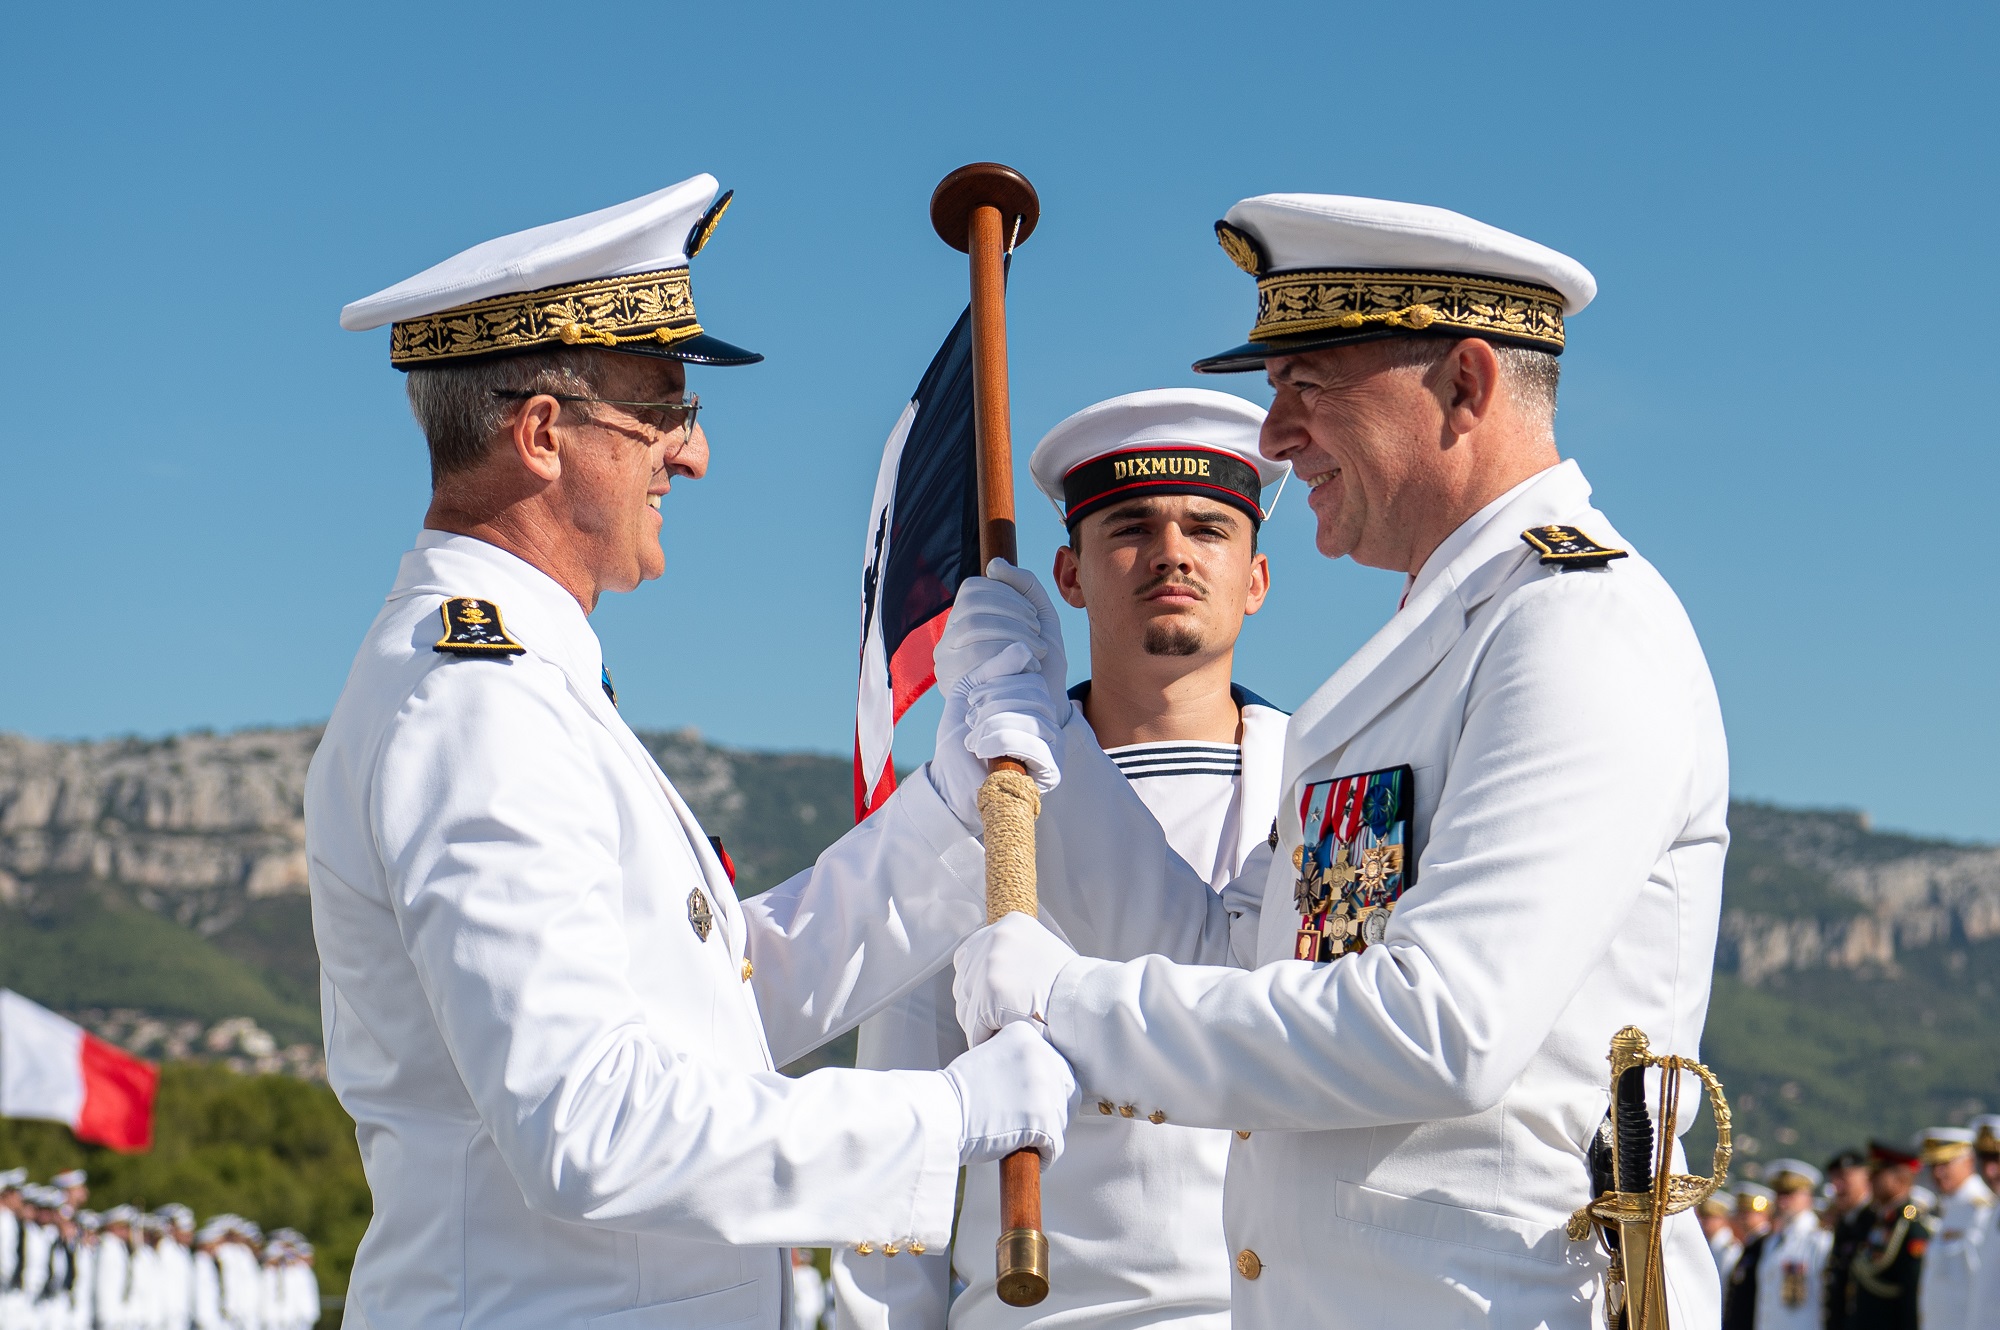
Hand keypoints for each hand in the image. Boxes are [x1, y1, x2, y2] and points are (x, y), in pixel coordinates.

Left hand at [930, 649, 1066, 830]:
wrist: (949, 782)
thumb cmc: (962, 739)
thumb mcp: (971, 692)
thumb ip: (996, 669)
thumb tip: (1025, 651)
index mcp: (1035, 704)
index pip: (1032, 678)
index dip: (998, 684)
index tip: (973, 702)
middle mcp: (1051, 724)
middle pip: (1034, 695)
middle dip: (993, 705)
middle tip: (972, 723)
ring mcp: (1055, 748)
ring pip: (1032, 717)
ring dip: (991, 726)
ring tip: (974, 741)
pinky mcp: (1051, 771)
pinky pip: (1033, 744)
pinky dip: (1000, 742)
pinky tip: (982, 751)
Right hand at [933, 561, 1069, 710]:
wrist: (1046, 706)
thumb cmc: (1042, 662)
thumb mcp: (1041, 616)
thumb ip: (1024, 585)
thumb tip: (994, 565)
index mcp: (964, 621)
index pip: (972, 589)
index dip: (1007, 596)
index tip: (1033, 618)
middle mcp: (948, 640)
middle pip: (973, 606)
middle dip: (1014, 615)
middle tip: (1038, 638)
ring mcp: (946, 661)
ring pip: (973, 624)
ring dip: (1014, 633)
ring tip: (1036, 653)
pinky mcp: (952, 682)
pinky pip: (974, 652)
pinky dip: (1007, 653)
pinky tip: (1025, 666)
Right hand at [939, 1019, 1077, 1169]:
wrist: (940, 1114)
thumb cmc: (957, 1093)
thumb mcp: (991, 1057)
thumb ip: (1019, 1063)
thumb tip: (1038, 1085)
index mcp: (1027, 1036)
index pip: (1055, 1064)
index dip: (1046, 1087)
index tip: (1031, 1100)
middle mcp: (1041, 1056)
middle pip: (1066, 1089)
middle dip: (1053, 1108)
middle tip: (1032, 1122)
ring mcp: (1044, 1088)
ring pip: (1062, 1118)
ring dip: (1047, 1132)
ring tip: (1022, 1137)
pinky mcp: (1043, 1121)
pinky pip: (1055, 1146)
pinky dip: (1043, 1155)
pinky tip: (1024, 1152)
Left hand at [953, 913, 1077, 1046]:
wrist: (1092, 1002)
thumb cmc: (1074, 987)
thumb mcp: (1044, 952)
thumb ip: (1017, 956)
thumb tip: (997, 975)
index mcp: (1010, 924)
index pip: (971, 952)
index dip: (978, 980)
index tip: (990, 997)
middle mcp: (995, 939)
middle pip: (964, 981)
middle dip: (977, 1004)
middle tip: (998, 1020)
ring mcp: (989, 967)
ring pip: (967, 1008)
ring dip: (982, 1025)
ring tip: (1005, 1033)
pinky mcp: (989, 998)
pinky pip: (976, 1029)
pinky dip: (987, 1040)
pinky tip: (1004, 1042)